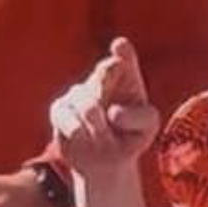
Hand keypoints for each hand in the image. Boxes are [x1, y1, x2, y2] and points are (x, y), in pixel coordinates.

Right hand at [49, 38, 160, 179]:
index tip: (120, 45)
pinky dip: (76, 130)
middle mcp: (102, 79)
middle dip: (105, 85)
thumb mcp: (147, 129)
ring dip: (96, 124)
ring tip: (102, 138)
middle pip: (104, 71)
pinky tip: (81, 136)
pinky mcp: (60, 109)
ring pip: (86, 101)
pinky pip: (65, 116)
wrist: (103, 160)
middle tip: (108, 112)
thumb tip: (111, 113)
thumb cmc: (129, 137)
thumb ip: (140, 118)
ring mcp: (79, 92)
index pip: (125, 58)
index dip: (122, 52)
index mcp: (127, 77)